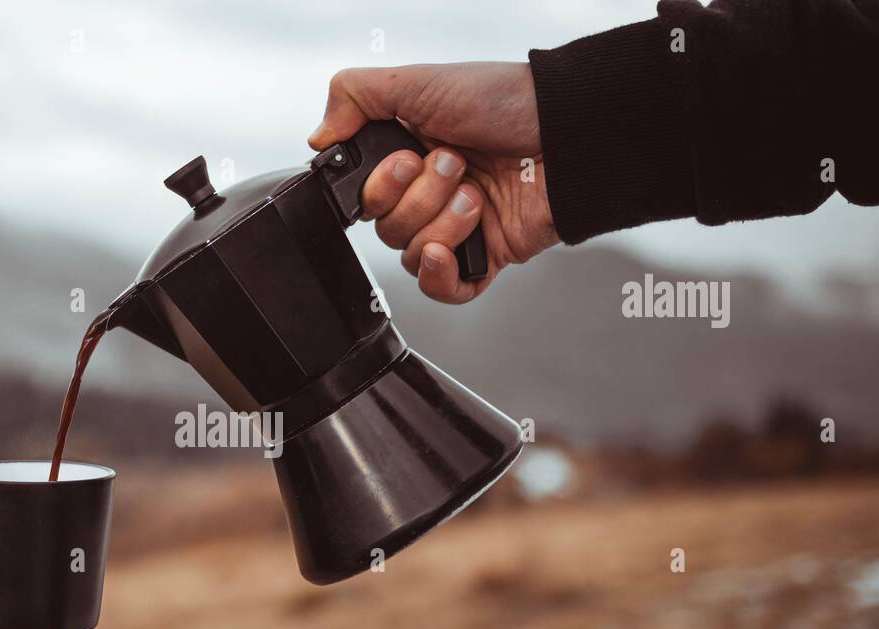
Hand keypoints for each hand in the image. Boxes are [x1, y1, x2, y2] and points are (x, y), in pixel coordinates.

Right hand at [310, 62, 558, 303]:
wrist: (568, 134)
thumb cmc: (506, 103)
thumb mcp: (419, 82)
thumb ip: (356, 96)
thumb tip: (318, 136)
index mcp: (406, 155)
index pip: (363, 196)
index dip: (379, 186)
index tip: (406, 158)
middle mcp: (427, 193)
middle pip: (385, 228)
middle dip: (419, 198)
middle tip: (455, 164)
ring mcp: (454, 227)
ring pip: (411, 255)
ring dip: (441, 224)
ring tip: (476, 195)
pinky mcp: (482, 257)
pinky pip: (442, 289)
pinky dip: (439, 276)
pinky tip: (449, 250)